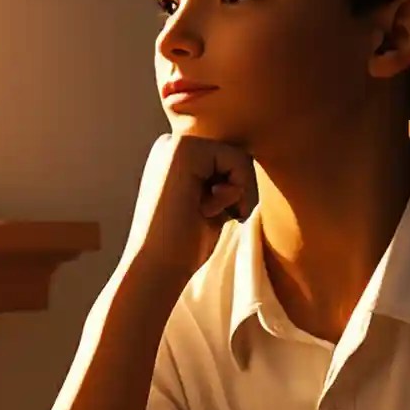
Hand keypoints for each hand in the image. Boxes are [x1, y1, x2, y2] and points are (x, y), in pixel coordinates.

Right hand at [121, 133, 257, 281]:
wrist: (156, 266)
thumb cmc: (184, 244)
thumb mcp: (210, 203)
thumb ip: (224, 179)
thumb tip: (252, 165)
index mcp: (174, 156)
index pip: (229, 160)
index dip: (233, 192)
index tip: (207, 214)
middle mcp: (171, 144)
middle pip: (238, 156)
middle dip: (237, 192)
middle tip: (206, 215)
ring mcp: (176, 144)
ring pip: (241, 158)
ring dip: (235, 195)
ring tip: (203, 213)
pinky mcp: (184, 150)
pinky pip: (239, 161)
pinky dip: (235, 193)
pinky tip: (205, 210)